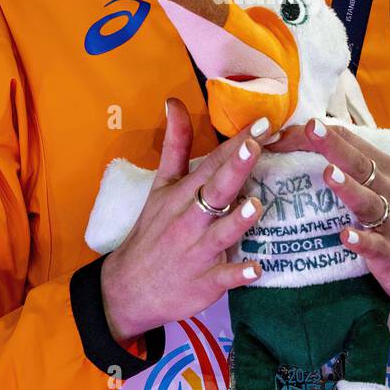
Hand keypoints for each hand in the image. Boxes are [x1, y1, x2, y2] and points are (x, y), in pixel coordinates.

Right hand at [100, 98, 274, 338]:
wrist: (128, 288)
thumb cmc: (152, 231)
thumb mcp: (160, 186)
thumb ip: (175, 145)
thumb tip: (174, 101)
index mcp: (183, 195)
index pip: (212, 163)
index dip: (236, 143)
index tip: (261, 123)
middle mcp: (190, 220)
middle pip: (215, 191)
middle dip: (235, 169)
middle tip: (255, 146)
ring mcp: (198, 253)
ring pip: (221, 234)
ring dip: (238, 220)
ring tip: (256, 205)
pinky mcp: (204, 283)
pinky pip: (223, 278)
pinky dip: (237, 274)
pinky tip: (255, 270)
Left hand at [264, 119, 389, 334]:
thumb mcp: (386, 187)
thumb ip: (356, 168)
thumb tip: (314, 145)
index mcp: (386, 170)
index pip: (351, 143)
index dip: (319, 135)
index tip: (283, 133)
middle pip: (360, 164)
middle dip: (333, 146)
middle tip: (310, 128)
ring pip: (368, 202)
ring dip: (348, 188)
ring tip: (328, 174)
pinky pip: (375, 245)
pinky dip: (361, 240)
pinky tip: (346, 236)